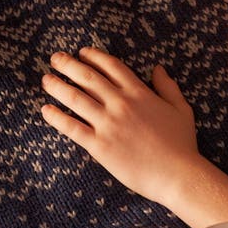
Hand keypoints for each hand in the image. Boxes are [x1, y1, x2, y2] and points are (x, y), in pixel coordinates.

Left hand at [41, 48, 200, 205]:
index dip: (94, 56)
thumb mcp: (180, 108)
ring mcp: (108, 124)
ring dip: (58, 86)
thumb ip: (167, 86)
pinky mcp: (99, 146)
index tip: (82, 52)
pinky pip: (72, 128)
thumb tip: (157, 68)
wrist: (177, 174)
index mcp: (139, 93)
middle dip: (69, 65)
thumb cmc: (182, 143)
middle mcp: (121, 104)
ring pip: (76, 98)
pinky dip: (57, 117)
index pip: (111, 66)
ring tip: (46, 79)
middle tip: (55, 58)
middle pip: (88, 77)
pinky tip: (46, 110)